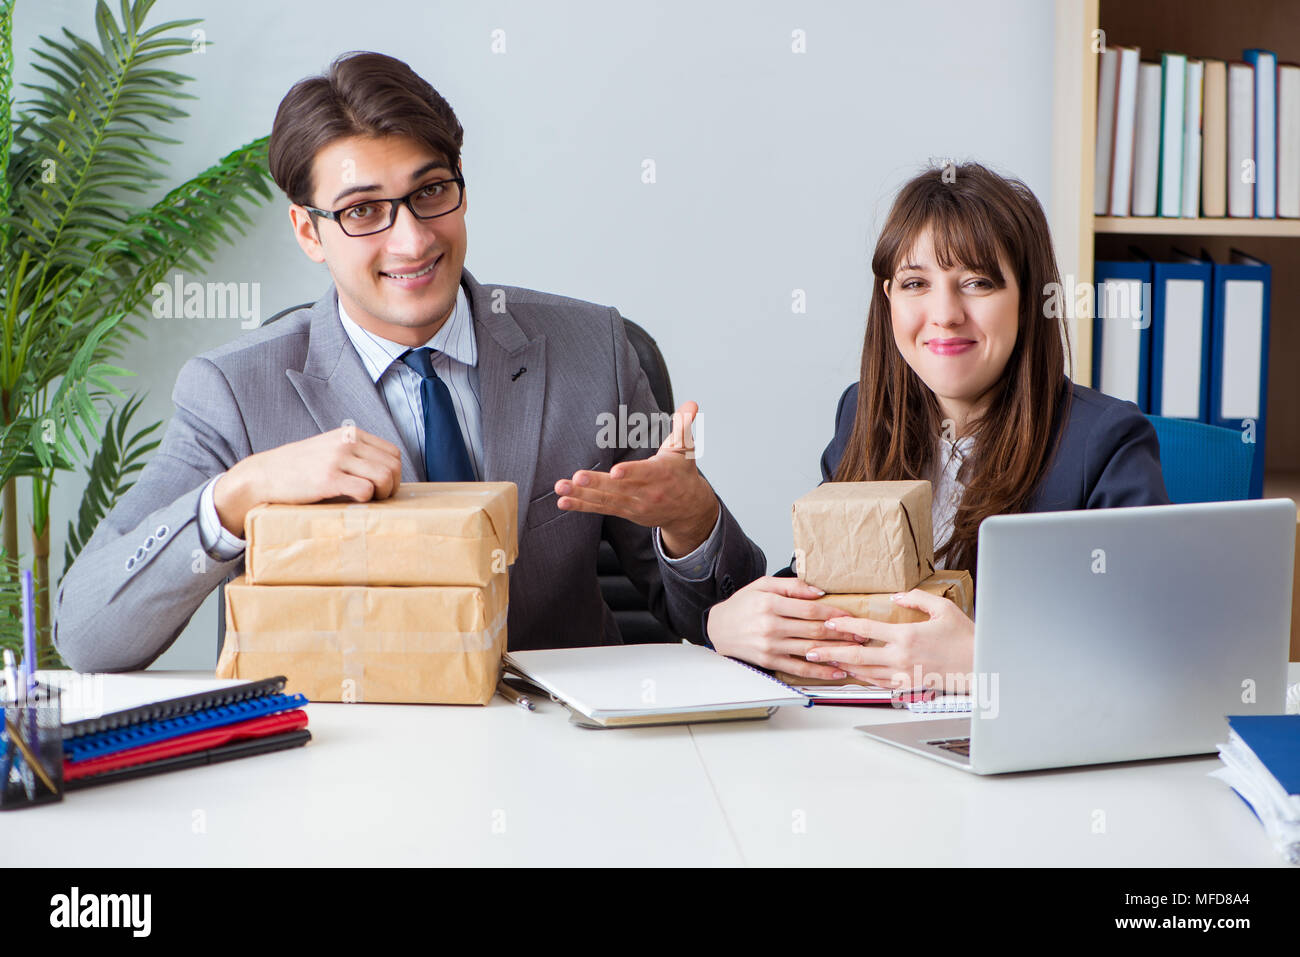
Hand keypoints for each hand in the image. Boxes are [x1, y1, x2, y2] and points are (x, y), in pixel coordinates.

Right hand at [213, 426, 401, 536]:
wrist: (263, 475)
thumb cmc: (299, 469)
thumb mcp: (329, 450)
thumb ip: (355, 456)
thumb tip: (387, 477)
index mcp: (351, 434)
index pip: (393, 453)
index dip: (394, 475)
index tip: (383, 489)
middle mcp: (347, 442)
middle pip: (393, 466)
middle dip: (392, 487)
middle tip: (378, 500)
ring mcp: (337, 459)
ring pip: (384, 477)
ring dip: (382, 495)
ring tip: (368, 502)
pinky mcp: (328, 478)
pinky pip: (365, 490)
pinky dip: (366, 501)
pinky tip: (353, 502)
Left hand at [554, 400, 717, 556]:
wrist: (688, 509)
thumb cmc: (682, 474)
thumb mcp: (685, 448)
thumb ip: (684, 425)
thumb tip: (691, 403)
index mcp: (661, 474)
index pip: (645, 473)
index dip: (631, 473)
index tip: (615, 472)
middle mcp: (646, 493)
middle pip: (618, 488)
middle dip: (595, 484)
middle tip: (576, 478)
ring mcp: (634, 505)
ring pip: (605, 499)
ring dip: (581, 494)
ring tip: (561, 487)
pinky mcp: (624, 511)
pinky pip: (600, 507)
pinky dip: (581, 505)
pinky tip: (563, 500)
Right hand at [705, 576, 861, 679]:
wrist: (719, 628)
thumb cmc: (742, 605)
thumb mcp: (762, 585)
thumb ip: (791, 586)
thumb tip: (819, 591)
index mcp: (770, 604)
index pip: (810, 609)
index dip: (834, 613)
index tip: (850, 615)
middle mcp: (770, 626)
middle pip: (814, 630)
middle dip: (842, 633)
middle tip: (861, 634)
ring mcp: (770, 646)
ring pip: (810, 649)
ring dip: (836, 652)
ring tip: (856, 652)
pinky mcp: (769, 661)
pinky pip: (799, 668)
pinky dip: (820, 672)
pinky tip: (836, 671)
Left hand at [804, 589, 974, 692]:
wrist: (981, 666)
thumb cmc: (966, 637)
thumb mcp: (943, 608)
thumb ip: (917, 598)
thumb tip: (895, 596)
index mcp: (906, 635)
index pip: (866, 629)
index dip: (844, 625)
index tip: (828, 623)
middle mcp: (900, 657)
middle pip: (857, 655)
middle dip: (831, 652)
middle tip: (811, 651)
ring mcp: (904, 674)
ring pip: (865, 672)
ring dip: (843, 666)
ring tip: (825, 662)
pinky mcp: (909, 685)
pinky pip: (880, 683)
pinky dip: (863, 678)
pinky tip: (853, 674)